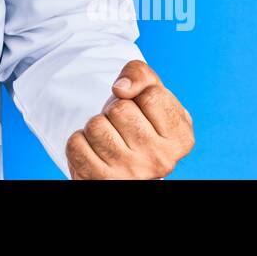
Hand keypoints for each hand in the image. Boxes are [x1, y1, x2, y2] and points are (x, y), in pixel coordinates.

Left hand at [65, 59, 193, 178]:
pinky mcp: (101, 181)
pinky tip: (94, 150)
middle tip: (121, 124)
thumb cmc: (138, 119)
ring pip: (95, 126)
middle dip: (115, 109)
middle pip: (120, 110)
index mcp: (180, 138)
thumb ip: (141, 74)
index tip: (140, 107)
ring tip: (108, 136)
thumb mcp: (149, 90)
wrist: (122, 159)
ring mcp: (131, 174)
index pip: (151, 96)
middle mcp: (161, 161)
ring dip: (96, 125)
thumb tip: (121, 88)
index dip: (138, 94)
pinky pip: (76, 145)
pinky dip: (79, 141)